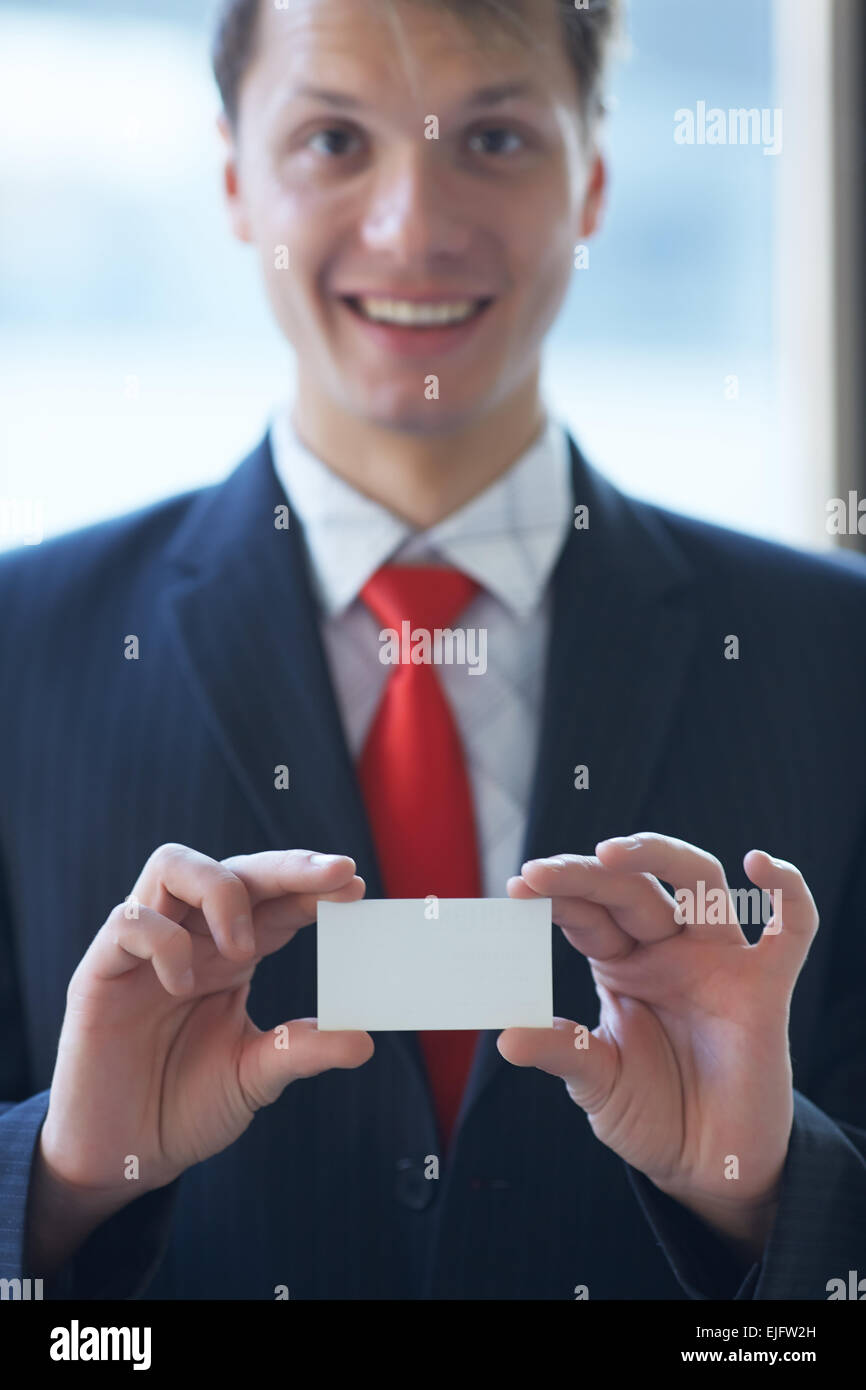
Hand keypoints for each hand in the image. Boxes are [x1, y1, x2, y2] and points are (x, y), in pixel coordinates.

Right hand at [33, 845, 371, 1266]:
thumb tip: (364, 1040)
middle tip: (337, 876)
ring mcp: (145, 948)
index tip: (356, 884)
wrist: (121, 1156)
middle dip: (289, 866)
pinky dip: (164, 943)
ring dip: (222, 892)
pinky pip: (129, 922)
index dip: (312, 885)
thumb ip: (302, 1051)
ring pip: (173, 865)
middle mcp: (192, 938)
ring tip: (246, 950)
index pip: (275, 898)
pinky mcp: (101, 971)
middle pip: (236, 868)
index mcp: (233, 954)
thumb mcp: (255, 1077)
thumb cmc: (184, 1106)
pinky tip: (183, 986)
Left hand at [498, 833, 817, 1256]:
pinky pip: (791, 929)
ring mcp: (718, 962)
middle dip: (585, 875)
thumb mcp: (595, 1082)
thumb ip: (561, 1053)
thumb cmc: (651, 1113)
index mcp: (621, 965)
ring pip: (698, 882)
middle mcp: (668, 950)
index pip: (587, 913)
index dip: (555, 896)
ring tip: (609, 852)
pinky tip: (761, 865)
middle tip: (539, 873)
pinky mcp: (765, 987)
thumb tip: (507, 1038)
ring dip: (658, 855)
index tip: (515, 889)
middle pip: (631, 889)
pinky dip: (788, 891)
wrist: (709, 1165)